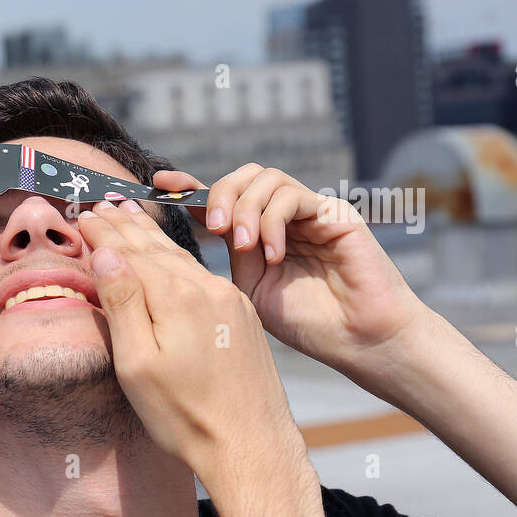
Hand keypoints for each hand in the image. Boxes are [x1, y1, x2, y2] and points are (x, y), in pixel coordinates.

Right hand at [77, 199, 308, 484]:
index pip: (130, 252)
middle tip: (102, 203)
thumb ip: (122, 303)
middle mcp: (206, 289)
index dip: (103, 232)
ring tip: (131, 215)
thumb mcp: (138, 364)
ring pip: (181, 257)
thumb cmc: (185, 415)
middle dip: (125, 224)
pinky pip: (201, 274)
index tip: (81, 213)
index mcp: (176, 297)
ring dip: (152, 236)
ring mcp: (228, 301)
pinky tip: (171, 254)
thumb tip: (107, 253)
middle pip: (156, 247)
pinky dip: (178, 257)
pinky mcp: (241, 316)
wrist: (251, 445)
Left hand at [153, 166, 426, 373]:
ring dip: (246, 208)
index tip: (159, 181)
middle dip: (219, 195)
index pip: (219, 199)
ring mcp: (308, 212)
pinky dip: (274, 221)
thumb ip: (226, 259)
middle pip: (241, 177)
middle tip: (214, 229)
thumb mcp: (249, 292)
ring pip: (265, 178)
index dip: (189, 186)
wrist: (357, 339)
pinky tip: (273, 254)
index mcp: (255, 235)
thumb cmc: (307, 323)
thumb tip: (190, 232)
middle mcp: (281, 218)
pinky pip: (292, 196)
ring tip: (244, 245)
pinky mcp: (332, 212)